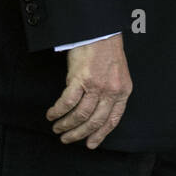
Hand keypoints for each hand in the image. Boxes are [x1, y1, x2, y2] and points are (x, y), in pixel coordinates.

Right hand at [46, 34, 131, 148]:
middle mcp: (111, 91)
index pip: (112, 120)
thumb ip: (111, 93)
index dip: (100, 135)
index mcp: (123, 91)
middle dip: (79, 134)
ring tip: (57, 128)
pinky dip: (58, 111)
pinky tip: (52, 114)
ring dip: (66, 125)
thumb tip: (96, 112)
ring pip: (80, 115)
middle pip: (94, 121)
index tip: (90, 144)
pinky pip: (67, 102)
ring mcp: (97, 86)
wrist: (99, 31)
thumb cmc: (107, 50)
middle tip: (67, 139)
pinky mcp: (81, 79)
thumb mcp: (118, 74)